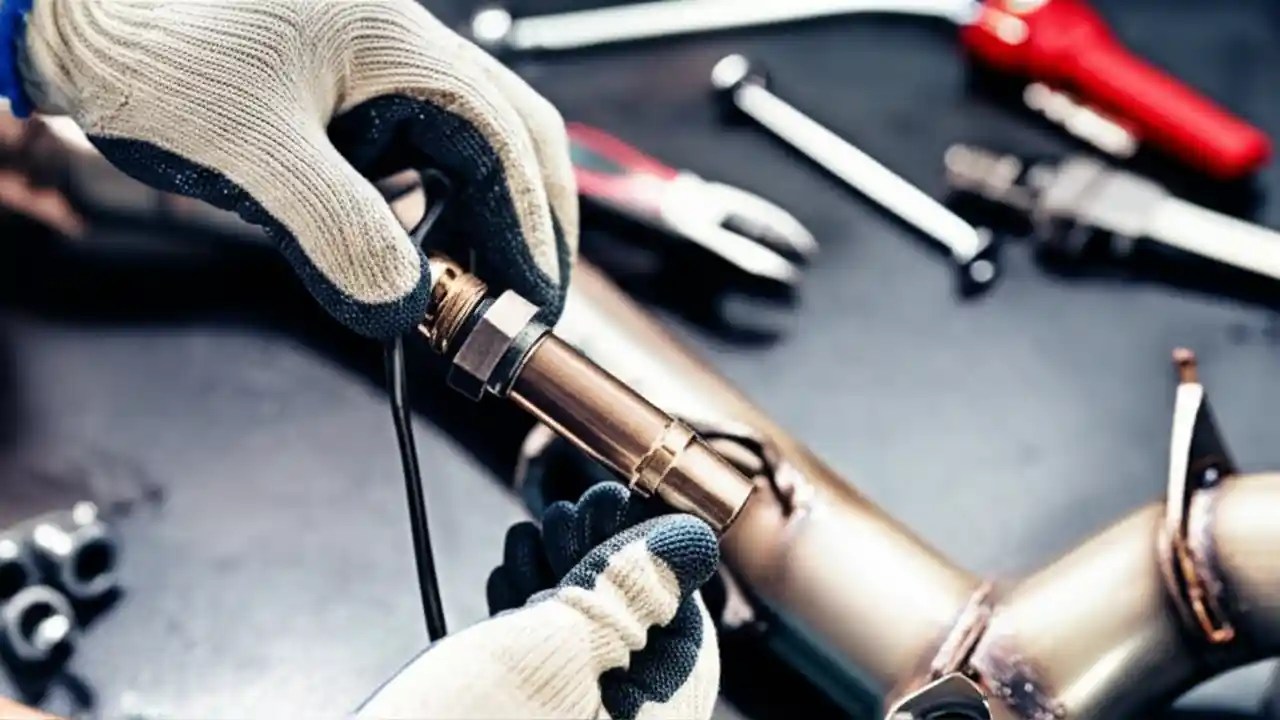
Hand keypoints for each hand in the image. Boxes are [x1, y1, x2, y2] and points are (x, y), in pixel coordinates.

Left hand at [15, 0, 576, 338]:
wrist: (76, 19)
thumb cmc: (150, 55)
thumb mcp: (250, 153)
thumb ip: (337, 231)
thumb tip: (404, 306)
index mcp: (393, 40)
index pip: (500, 139)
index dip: (528, 227)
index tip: (534, 299)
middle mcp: (400, 45)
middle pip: (511, 132)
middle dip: (530, 218)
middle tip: (526, 297)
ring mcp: (377, 66)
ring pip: (470, 143)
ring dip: (484, 214)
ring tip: (475, 283)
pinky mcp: (349, 91)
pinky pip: (420, 149)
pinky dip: (435, 204)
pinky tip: (418, 245)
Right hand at [359, 483, 721, 719]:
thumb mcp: (563, 645)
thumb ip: (635, 592)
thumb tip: (694, 542)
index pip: (685, 635)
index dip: (656, 562)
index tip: (625, 509)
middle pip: (634, 632)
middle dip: (603, 558)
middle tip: (578, 508)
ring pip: (584, 639)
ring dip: (561, 572)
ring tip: (536, 529)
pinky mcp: (516, 718)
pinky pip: (540, 661)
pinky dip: (528, 608)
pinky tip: (512, 568)